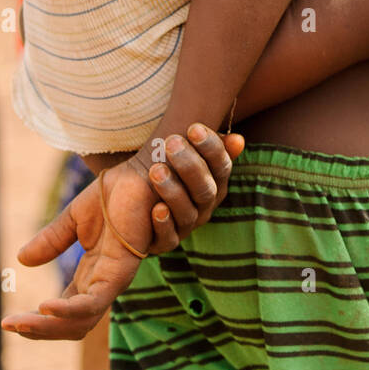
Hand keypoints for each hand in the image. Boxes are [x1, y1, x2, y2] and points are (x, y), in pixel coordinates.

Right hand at [1, 160, 156, 341]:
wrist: (140, 173)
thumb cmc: (115, 195)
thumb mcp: (74, 219)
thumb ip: (51, 241)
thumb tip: (21, 260)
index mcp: (91, 275)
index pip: (62, 312)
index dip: (37, 321)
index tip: (7, 322)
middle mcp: (104, 283)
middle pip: (71, 325)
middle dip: (39, 330)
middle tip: (8, 326)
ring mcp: (114, 280)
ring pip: (81, 321)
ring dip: (49, 326)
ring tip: (20, 323)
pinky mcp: (122, 270)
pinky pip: (94, 301)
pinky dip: (68, 310)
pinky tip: (45, 307)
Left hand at [146, 125, 243, 253]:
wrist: (130, 200)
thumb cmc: (162, 167)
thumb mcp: (182, 153)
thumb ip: (206, 144)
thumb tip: (239, 140)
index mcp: (214, 182)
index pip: (221, 166)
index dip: (211, 147)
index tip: (193, 128)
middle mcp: (204, 206)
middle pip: (205, 189)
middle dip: (190, 165)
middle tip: (171, 142)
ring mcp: (186, 225)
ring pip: (187, 213)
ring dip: (173, 191)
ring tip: (156, 170)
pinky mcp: (165, 242)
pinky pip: (169, 238)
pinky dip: (163, 224)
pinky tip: (155, 208)